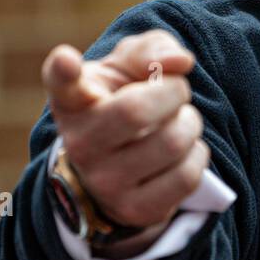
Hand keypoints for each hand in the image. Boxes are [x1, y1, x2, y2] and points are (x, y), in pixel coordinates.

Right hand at [41, 29, 208, 235]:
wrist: (124, 158)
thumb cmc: (127, 97)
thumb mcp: (133, 65)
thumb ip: (154, 49)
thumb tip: (180, 62)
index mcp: (73, 101)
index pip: (61, 84)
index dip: (63, 71)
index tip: (66, 59)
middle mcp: (79, 143)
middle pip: (136, 111)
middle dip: (174, 92)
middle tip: (175, 92)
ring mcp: (103, 182)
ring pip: (171, 143)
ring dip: (190, 123)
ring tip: (178, 122)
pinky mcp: (132, 209)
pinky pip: (186, 177)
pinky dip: (197, 156)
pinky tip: (182, 152)